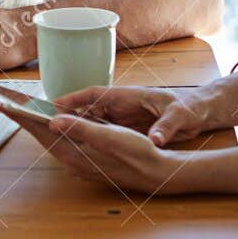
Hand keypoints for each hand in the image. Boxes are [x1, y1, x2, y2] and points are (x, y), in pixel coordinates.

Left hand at [0, 110, 186, 195]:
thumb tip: (53, 121)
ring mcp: (81, 162)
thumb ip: (82, 129)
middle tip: (6, 103)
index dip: (20, 116)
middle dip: (24, 118)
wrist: (158, 173)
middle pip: (42, 135)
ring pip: (53, 139)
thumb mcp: (110, 138)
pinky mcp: (89, 160)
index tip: (2, 104)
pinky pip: (65, 142)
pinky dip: (55, 130)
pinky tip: (56, 122)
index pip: (39, 131)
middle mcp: (73, 160)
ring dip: (38, 124)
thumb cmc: (137, 153)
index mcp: (74, 153)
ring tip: (24, 109)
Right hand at [54, 85, 215, 144]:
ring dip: (71, 124)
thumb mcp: (178, 117)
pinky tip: (74, 144)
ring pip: (90, 119)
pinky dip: (84, 134)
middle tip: (40, 121)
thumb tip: (157, 139)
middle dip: (64, 113)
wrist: (197, 114)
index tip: (54, 105)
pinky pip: (98, 129)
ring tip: (49, 133)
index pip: (95, 94)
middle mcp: (121, 104)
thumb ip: (166, 127)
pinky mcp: (124, 126)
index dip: (73, 98)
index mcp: (129, 96)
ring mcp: (121, 115)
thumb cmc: (187, 109)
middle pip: (85, 107)